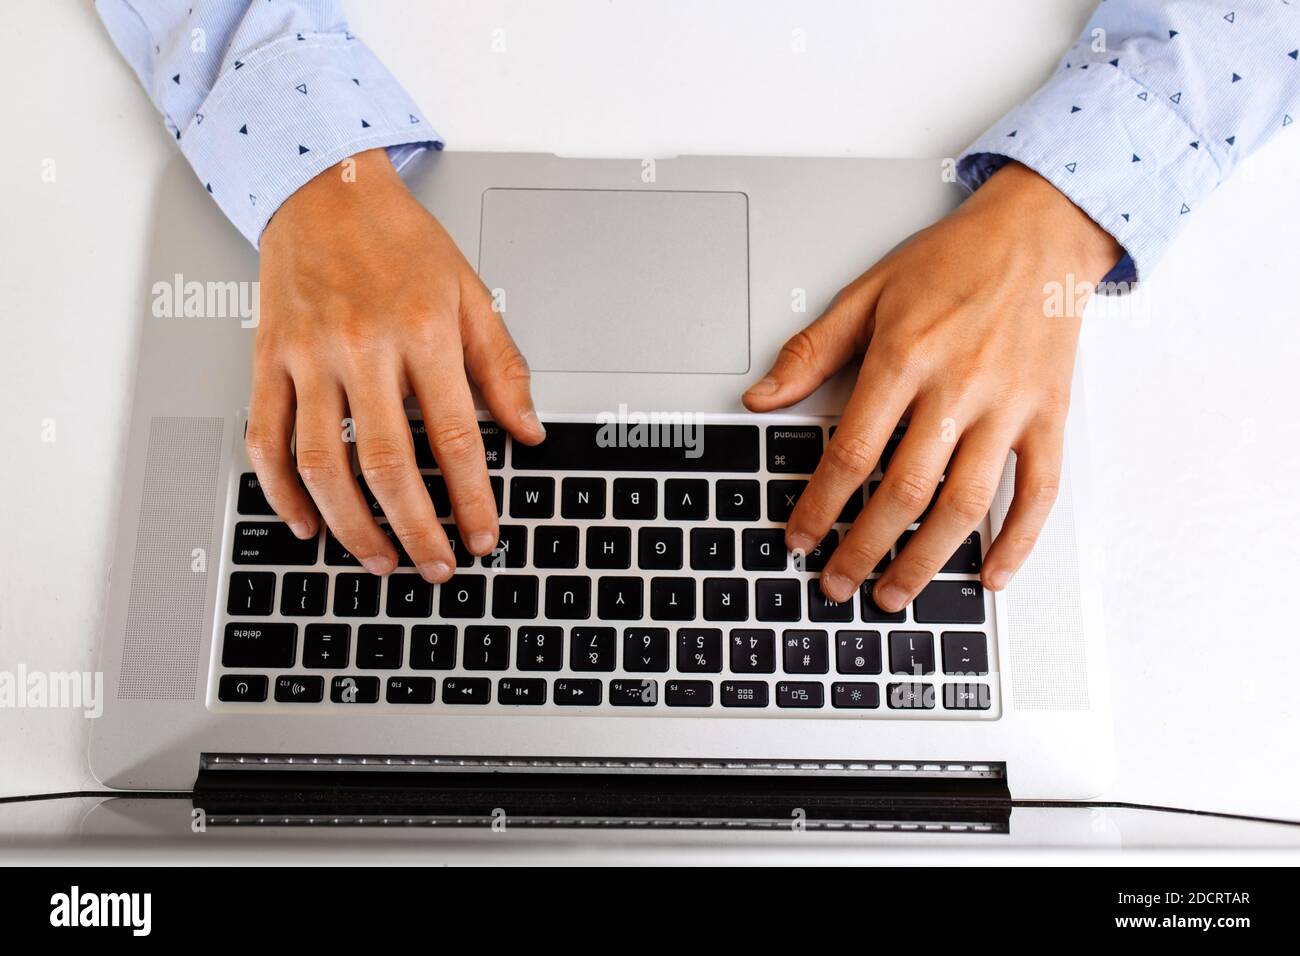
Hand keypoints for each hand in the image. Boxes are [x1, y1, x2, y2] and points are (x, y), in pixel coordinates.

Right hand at [245, 149, 543, 582]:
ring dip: (351, 526)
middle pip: (386, 464)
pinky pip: (265, 438)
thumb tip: (528, 431)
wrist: (325, 189)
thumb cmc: (401, 242)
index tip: (482, 537)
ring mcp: (308, 357)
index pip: (453, 437)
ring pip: (321, 463)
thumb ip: (503, 368)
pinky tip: (308, 523)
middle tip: (435, 567)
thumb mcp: (471, 294)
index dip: (471, 499)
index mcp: (422, 332)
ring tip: (379, 560)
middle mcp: (362, 347)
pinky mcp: (267, 360)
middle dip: (415, 531)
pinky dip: (282, 491)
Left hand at [744, 161, 1120, 609]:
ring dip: (927, 560)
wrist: (1040, 231)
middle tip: (838, 583)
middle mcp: (959, 388)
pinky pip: (1039, 491)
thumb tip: (760, 399)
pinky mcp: (1048, 416)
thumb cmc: (954, 260)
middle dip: (864, 549)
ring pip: (966, 504)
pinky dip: (1018, 541)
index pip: (852, 453)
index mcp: (905, 357)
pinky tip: (989, 575)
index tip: (800, 538)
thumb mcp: (869, 292)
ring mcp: (1009, 406)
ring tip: (895, 593)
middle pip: (904, 491)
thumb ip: (812, 351)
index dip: (820, 506)